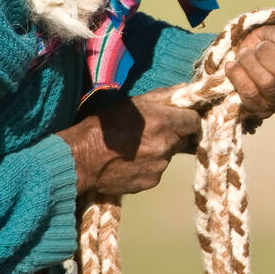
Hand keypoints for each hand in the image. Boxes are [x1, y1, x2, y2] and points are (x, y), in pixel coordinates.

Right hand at [57, 86, 200, 196]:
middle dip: (173, 134)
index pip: (193, 122)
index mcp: (163, 123)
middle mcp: (165, 147)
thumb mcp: (131, 103)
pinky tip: (131, 161)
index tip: (182, 119)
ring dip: (159, 150)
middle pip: (182, 140)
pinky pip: (156, 171)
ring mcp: (159, 168)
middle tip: (154, 131)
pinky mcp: (150, 183)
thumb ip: (162, 96)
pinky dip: (149, 165)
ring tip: (136, 147)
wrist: (81, 159)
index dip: (189, 119)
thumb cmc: (103, 126)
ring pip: (168, 156)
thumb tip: (185, 90)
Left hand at [225, 24, 274, 121]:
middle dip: (268, 55)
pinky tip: (232, 65)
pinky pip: (249, 94)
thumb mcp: (270, 33)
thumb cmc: (261, 44)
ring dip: (251, 63)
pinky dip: (238, 76)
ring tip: (243, 52)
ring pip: (266, 83)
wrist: (239, 59)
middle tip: (259, 46)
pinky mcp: (259, 110)